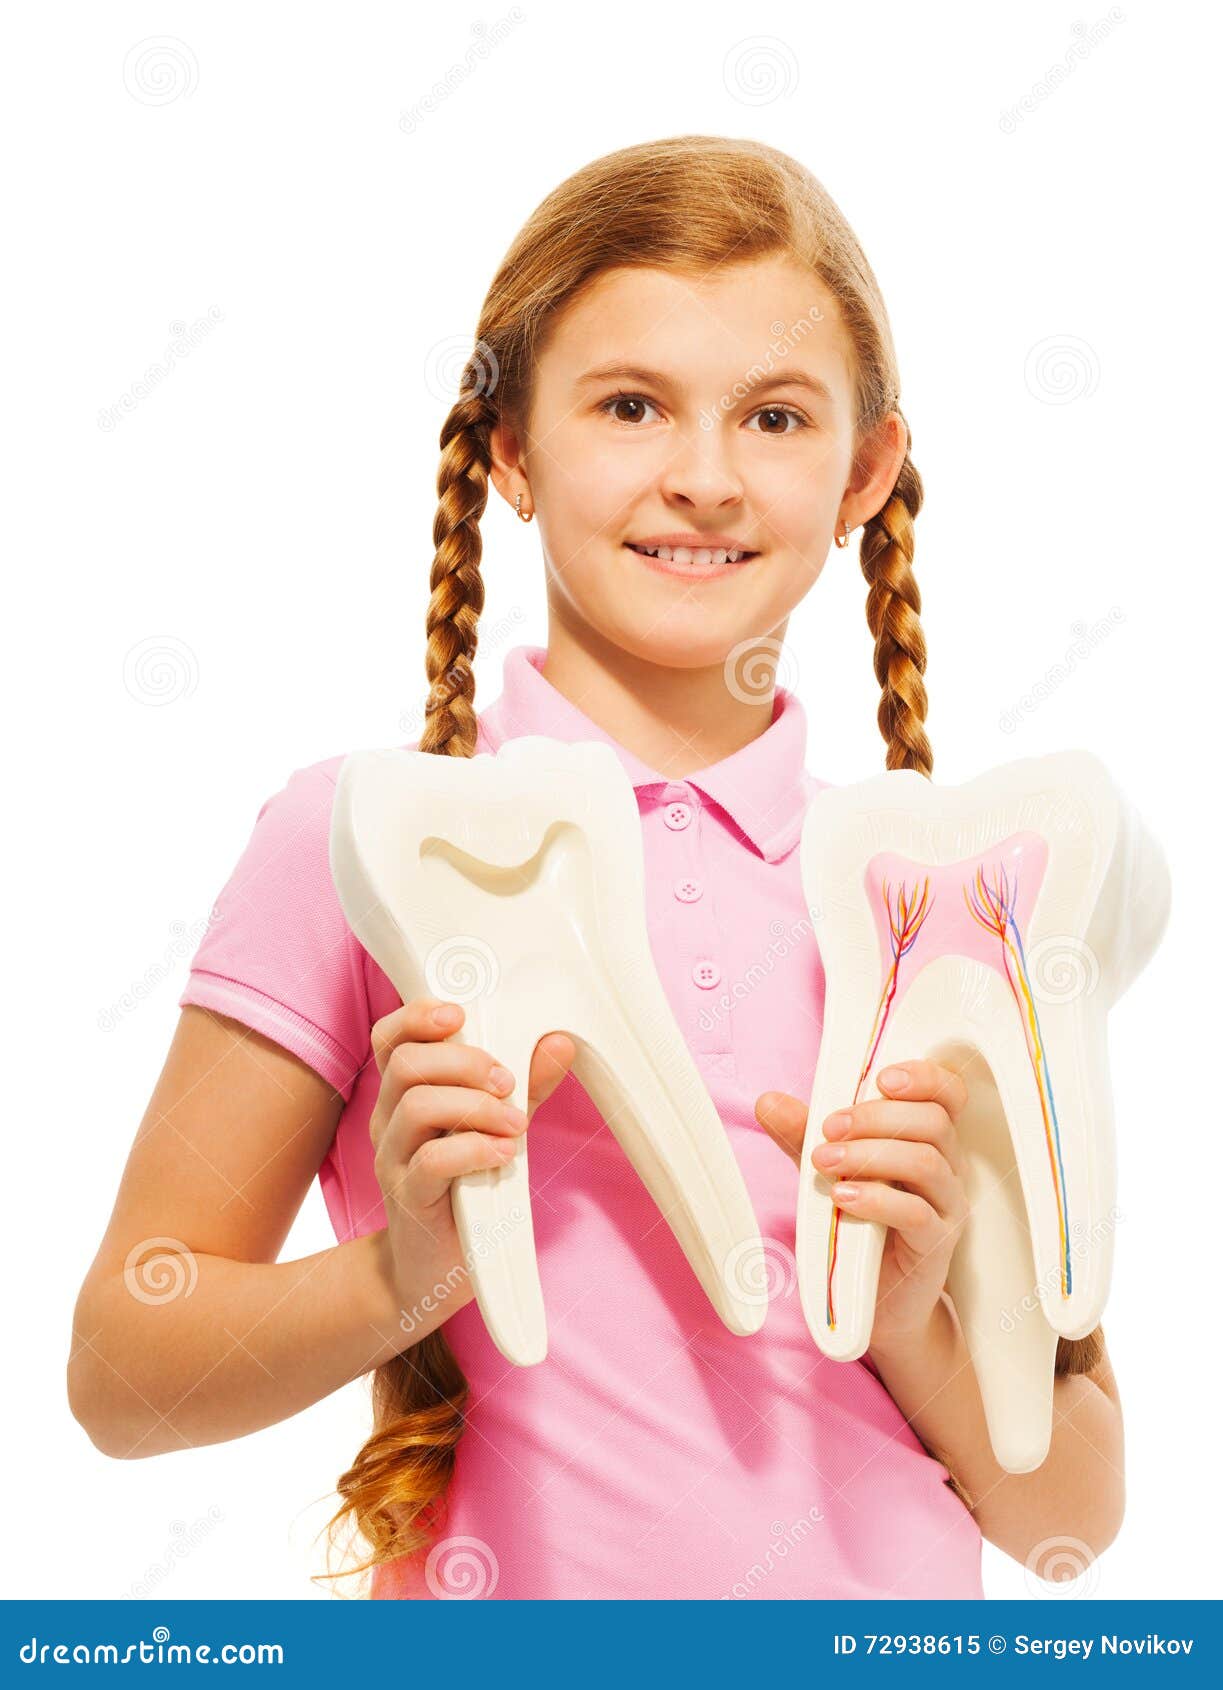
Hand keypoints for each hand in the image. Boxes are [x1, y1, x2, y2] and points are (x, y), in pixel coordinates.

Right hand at [369, 996, 575, 1325]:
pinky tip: (505, 1155)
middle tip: (507, 1082)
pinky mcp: (408, 1198)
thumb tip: (559, 1042)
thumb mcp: (495, 1127)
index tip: (461, 1015)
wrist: (431, 1269)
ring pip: (417, 1106)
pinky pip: (431, 1161)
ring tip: (516, 1124)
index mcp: (403, 1095)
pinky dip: (475, 1148)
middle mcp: (389, 1121)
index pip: (390, 1039)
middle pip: (407, 1065)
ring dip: (477, 1106)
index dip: (418, 1017)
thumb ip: (524, 1087)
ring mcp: (392, 1160)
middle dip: (464, 1061)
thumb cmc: (466, 1188)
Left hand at [755, 1059, 969, 1358]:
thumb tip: (767, 1101)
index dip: (925, 1077)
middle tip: (829, 1127)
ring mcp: (947, 1206)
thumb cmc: (858, 1224)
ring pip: (927, 1163)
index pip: (948, 1095)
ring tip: (825, 1161)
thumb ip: (803, 1135)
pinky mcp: (938, 1245)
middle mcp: (947, 1167)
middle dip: (877, 1116)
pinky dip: (878, 1200)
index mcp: (928, 1139)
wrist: (876, 1299)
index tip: (881, 1077)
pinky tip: (843, 1198)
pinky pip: (918, 1214)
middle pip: (933, 1121)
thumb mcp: (827, 1170)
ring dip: (872, 1154)